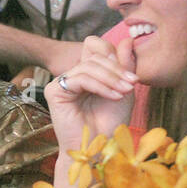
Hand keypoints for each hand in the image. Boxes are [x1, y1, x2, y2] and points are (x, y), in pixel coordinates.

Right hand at [43, 34, 135, 154]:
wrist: (98, 148)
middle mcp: (72, 75)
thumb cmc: (110, 124)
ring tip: (124, 93)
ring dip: (111, 78)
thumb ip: (124, 65)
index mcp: (86, 73)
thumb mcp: (123, 90)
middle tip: (132, 85)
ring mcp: (61, 82)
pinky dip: (100, 86)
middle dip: (116, 69)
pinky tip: (113, 97)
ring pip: (89, 66)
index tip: (133, 77)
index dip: (114, 56)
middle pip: (94, 56)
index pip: (96, 47)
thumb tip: (127, 39)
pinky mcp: (54, 91)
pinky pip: (80, 78)